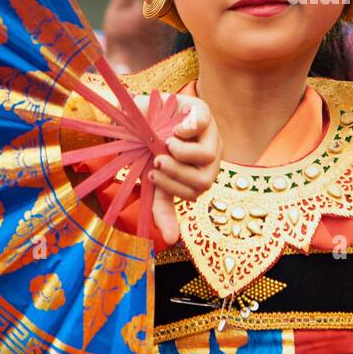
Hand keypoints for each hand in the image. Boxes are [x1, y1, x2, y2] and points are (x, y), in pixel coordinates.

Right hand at [145, 95, 220, 241]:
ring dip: (182, 153)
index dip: (172, 188)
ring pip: (208, 156)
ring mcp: (210, 134)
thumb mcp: (155, 181)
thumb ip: (163, 209)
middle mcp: (210, 157)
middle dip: (177, 174)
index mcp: (200, 175)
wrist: (142, 117)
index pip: (195, 193)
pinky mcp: (203, 112)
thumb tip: (172, 241)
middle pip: (205, 179)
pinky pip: (203, 124)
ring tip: (166, 144)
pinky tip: (175, 130)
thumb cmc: (151, 152)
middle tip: (157, 162)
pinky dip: (188, 129)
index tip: (151, 176)